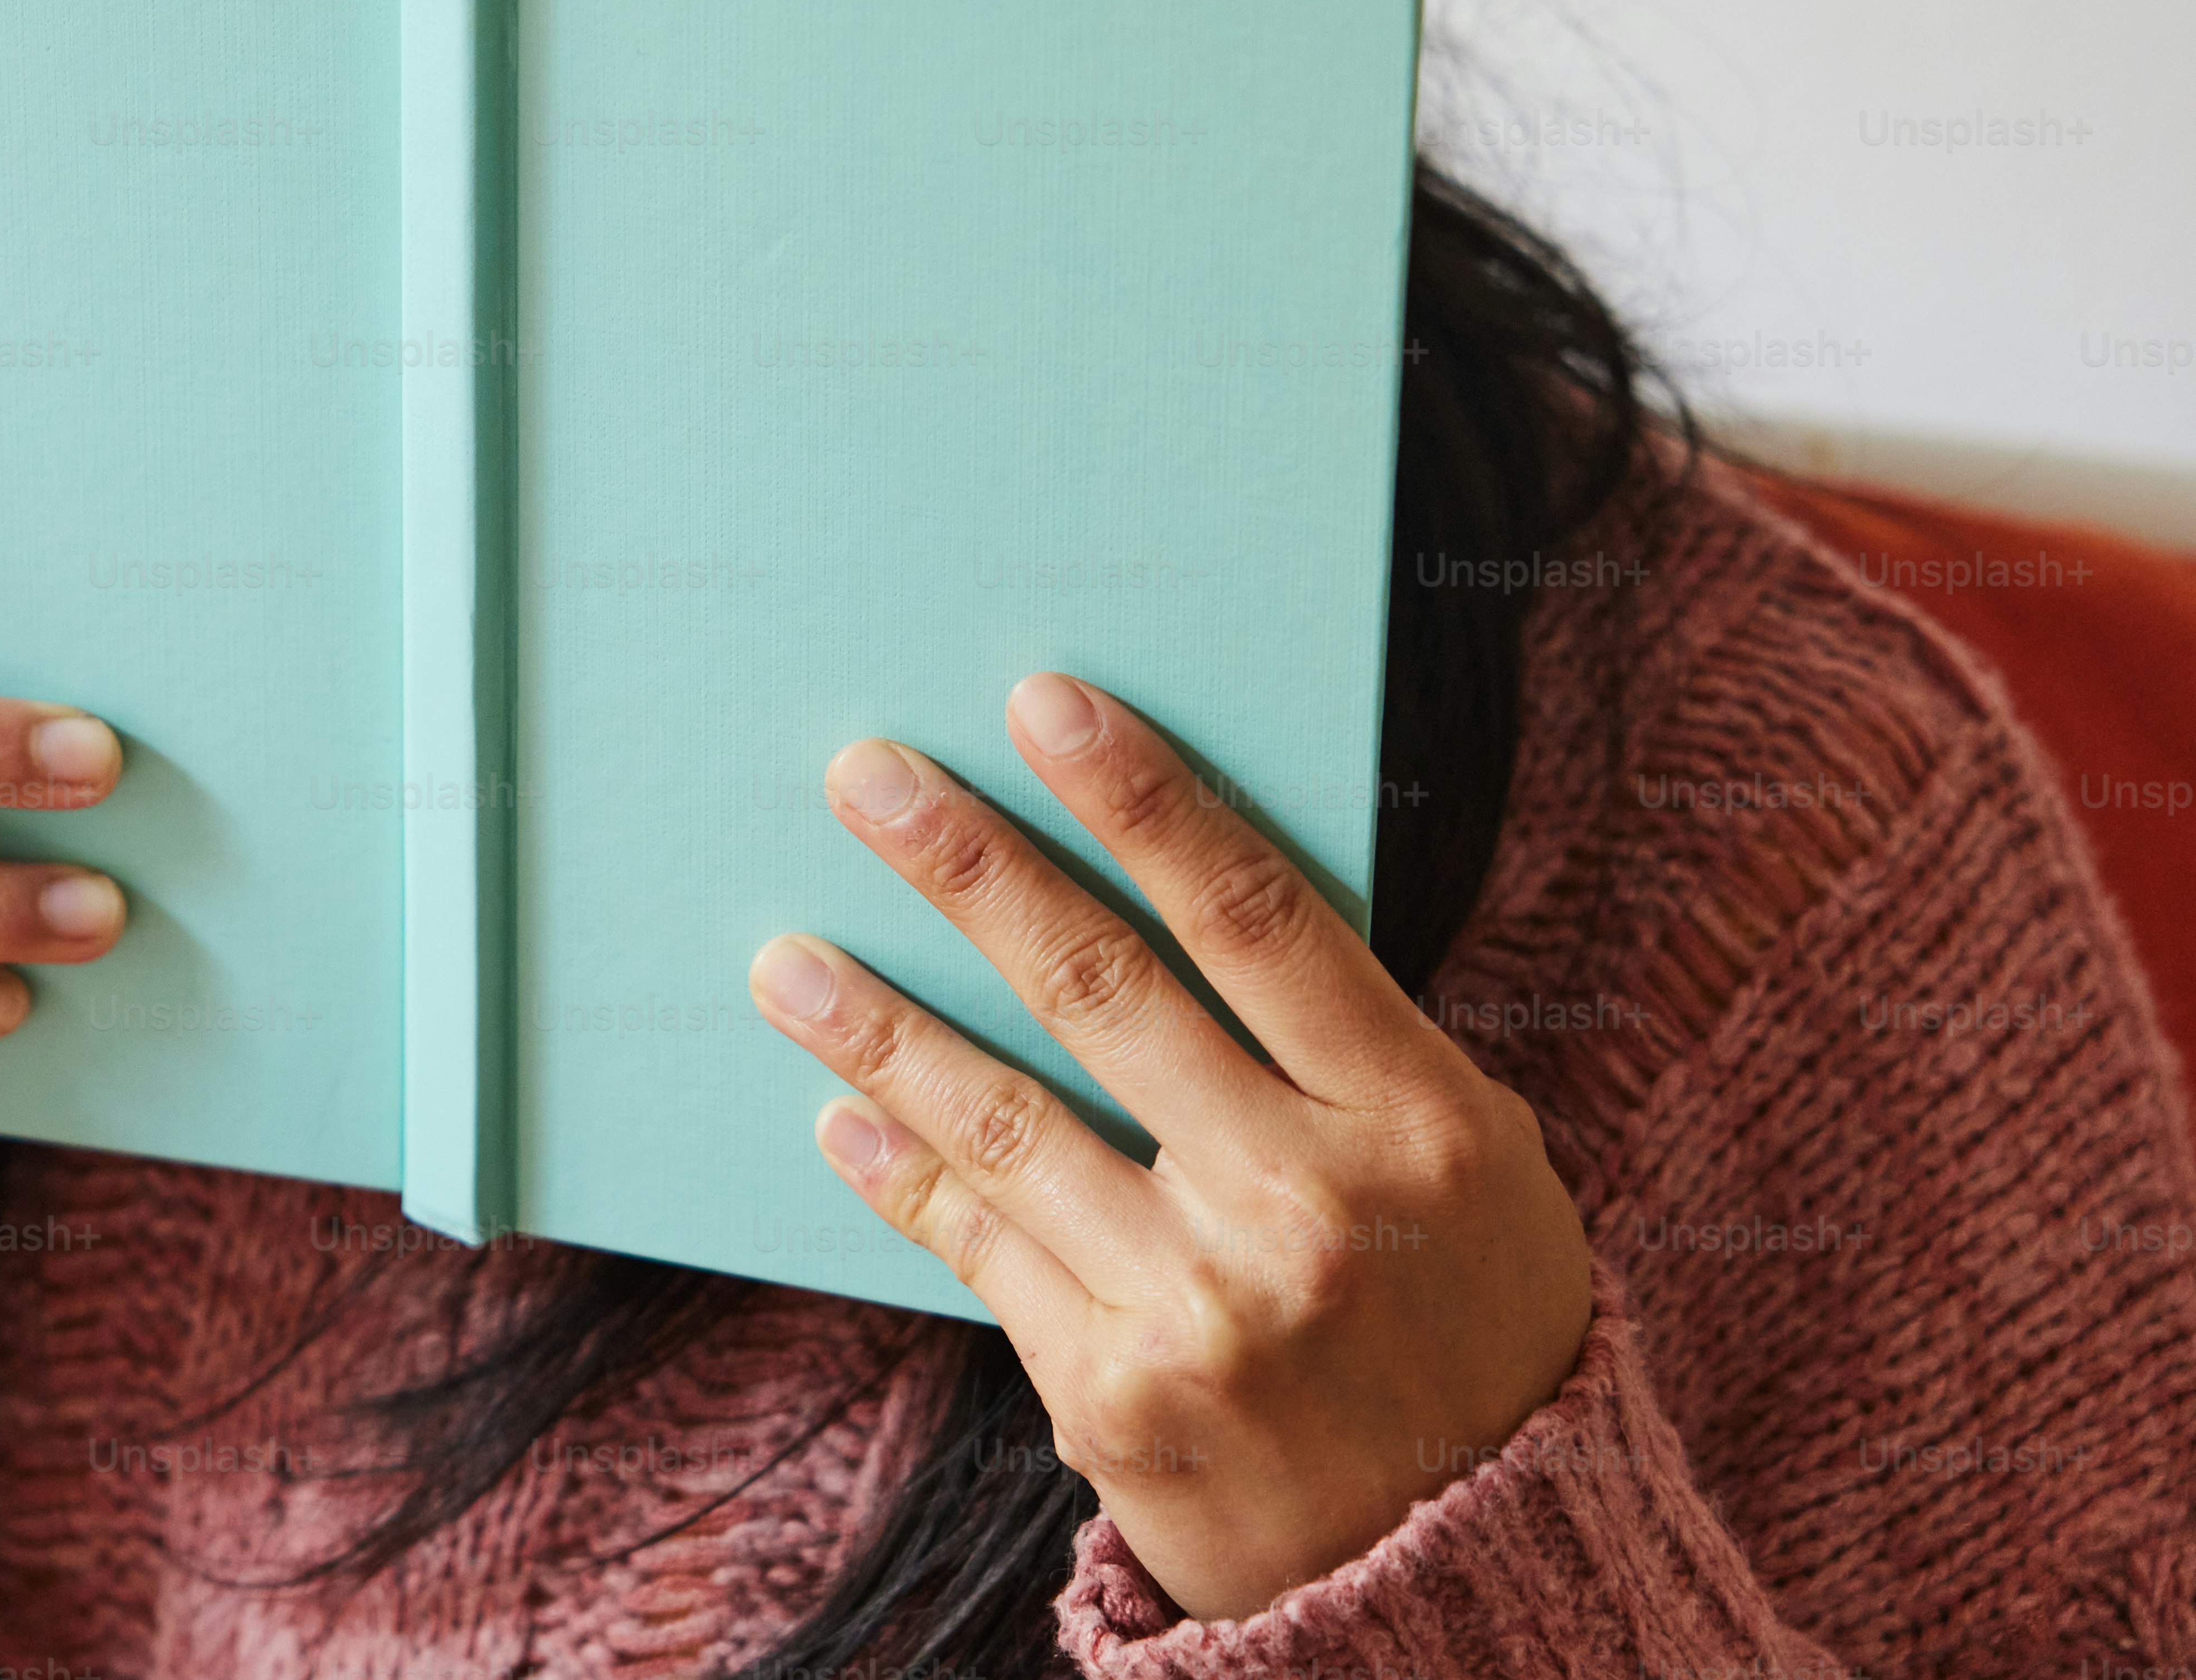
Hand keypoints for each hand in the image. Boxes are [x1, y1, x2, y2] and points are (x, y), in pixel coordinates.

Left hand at [745, 671, 1592, 1622]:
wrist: (1481, 1565)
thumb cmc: (1466, 1318)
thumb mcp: (1463, 1160)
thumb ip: (1339, 1039)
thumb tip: (1176, 882)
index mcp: (1413, 1120)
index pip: (1256, 917)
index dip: (1144, 799)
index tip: (1043, 701)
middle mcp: (1305, 1204)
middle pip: (1103, 990)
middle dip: (969, 868)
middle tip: (865, 776)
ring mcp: (1202, 1308)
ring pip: (1005, 1122)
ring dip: (879, 1028)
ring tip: (784, 961)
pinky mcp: (1116, 1398)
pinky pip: (981, 1252)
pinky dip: (901, 1174)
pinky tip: (840, 1115)